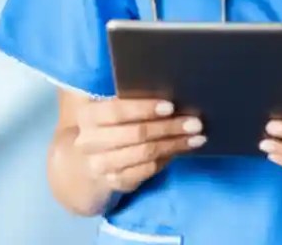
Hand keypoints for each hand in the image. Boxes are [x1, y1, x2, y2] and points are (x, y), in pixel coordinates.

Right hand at [72, 98, 204, 193]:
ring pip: (144, 154)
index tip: (171, 106)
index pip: (117, 111)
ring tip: (197, 138)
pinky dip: (167, 159)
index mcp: (88, 116)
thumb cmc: (108, 127)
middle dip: (169, 128)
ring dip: (174, 145)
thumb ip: (131, 104)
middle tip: (195, 123)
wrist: (85, 164)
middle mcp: (90, 142)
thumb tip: (172, 99)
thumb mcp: (109, 112)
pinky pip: (147, 170)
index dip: (144, 109)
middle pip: (135, 134)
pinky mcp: (115, 182)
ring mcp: (101, 166)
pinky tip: (182, 150)